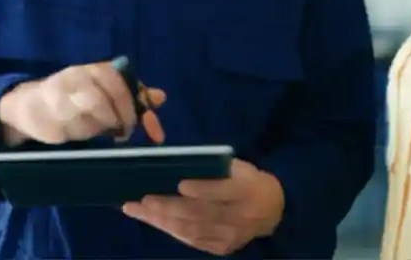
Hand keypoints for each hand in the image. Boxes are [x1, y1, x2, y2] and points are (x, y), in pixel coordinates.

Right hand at [0, 60, 166, 146]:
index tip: (144, 127)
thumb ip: (133, 95)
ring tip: (100, 131)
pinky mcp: (47, 114)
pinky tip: (79, 131)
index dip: (135, 104)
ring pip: (90, 112)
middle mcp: (77, 77)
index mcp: (95, 69)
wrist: (31, 105)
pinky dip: (82, 132)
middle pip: (104, 98)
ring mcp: (60, 94)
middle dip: (119, 118)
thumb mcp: (106, 93)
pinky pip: (72, 126)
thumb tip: (160, 97)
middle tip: (124, 134)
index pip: (120, 81)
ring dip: (99, 126)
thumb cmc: (75, 98)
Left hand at [121, 159, 284, 256]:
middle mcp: (239, 216)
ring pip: (192, 230)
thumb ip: (216, 167)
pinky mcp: (223, 247)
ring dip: (162, 221)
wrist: (273, 211)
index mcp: (246, 190)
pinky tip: (154, 221)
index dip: (201, 190)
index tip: (179, 184)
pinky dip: (172, 231)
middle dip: (168, 208)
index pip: (222, 192)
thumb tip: (179, 164)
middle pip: (200, 214)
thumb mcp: (240, 167)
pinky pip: (194, 241)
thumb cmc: (249, 181)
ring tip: (137, 211)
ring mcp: (231, 236)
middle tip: (141, 201)